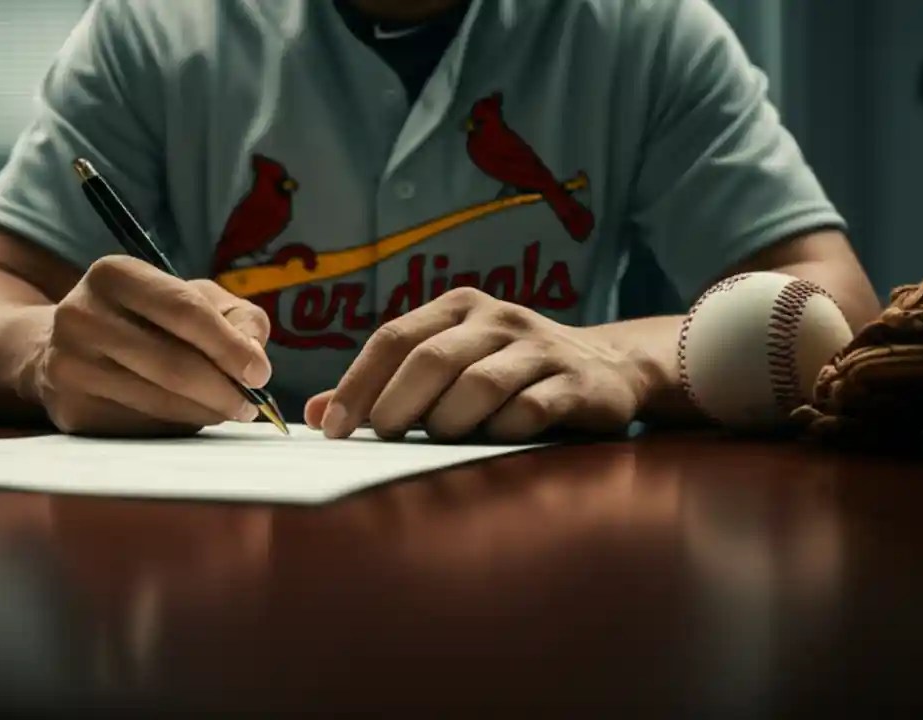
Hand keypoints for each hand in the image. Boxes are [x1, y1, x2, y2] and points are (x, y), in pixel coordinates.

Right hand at [24, 255, 271, 435]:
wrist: (62, 347)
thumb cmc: (143, 318)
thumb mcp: (189, 296)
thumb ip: (235, 315)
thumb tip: (255, 354)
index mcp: (113, 275)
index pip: (184, 310)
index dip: (229, 346)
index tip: (260, 373)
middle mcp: (81, 316)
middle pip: (174, 364)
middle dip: (224, 390)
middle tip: (251, 404)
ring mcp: (70, 366)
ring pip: (160, 402)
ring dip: (206, 412)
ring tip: (226, 409)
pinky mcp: (71, 409)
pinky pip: (142, 427)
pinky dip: (177, 426)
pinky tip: (188, 415)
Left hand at [304, 287, 651, 441]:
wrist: (608, 367)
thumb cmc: (507, 373)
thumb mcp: (447, 365)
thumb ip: (384, 386)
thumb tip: (314, 414)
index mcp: (459, 307)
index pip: (393, 338)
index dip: (357, 384)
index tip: (331, 428)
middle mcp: (497, 318)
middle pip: (432, 360)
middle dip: (397, 405)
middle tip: (383, 438)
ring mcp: (539, 347)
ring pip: (479, 384)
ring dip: (449, 421)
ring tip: (440, 439)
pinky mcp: (576, 383)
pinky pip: (529, 409)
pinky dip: (503, 430)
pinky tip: (494, 440)